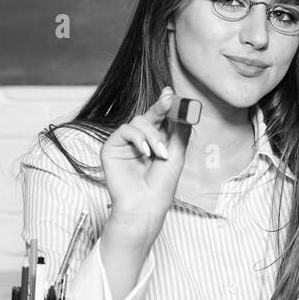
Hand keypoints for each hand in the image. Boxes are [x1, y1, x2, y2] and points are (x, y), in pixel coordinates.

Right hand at [100, 87, 190, 234]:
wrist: (145, 205)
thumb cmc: (161, 185)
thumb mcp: (177, 155)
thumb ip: (180, 132)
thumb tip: (186, 109)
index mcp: (156, 141)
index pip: (161, 118)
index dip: (166, 105)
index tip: (171, 94)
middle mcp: (141, 140)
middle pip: (149, 115)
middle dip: (160, 108)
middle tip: (168, 100)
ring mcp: (126, 143)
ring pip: (139, 121)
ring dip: (153, 135)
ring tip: (160, 154)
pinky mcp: (112, 147)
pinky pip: (125, 130)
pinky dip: (138, 138)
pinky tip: (145, 153)